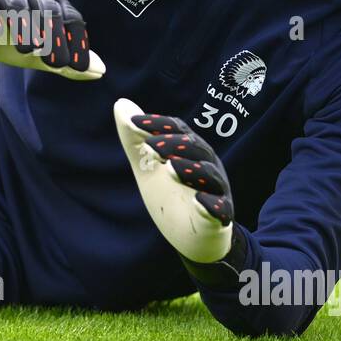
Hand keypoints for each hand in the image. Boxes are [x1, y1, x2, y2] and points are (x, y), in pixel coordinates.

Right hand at [0, 0, 105, 79]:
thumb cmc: (12, 37)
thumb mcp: (40, 53)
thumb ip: (67, 63)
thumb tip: (99, 72)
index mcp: (52, 4)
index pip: (71, 19)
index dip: (76, 42)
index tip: (75, 66)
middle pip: (48, 10)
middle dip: (53, 37)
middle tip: (54, 64)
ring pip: (19, 5)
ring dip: (24, 27)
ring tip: (26, 51)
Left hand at [113, 98, 233, 262]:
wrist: (192, 236)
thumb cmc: (172, 195)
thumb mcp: (149, 167)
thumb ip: (135, 140)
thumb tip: (120, 104)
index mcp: (191, 152)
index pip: (177, 130)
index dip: (158, 124)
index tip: (134, 122)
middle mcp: (206, 166)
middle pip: (196, 148)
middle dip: (173, 144)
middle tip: (150, 145)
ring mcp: (216, 192)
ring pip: (209, 176)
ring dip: (192, 170)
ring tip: (172, 167)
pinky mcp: (220, 217)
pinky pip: (220, 210)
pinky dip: (212, 206)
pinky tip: (200, 203)